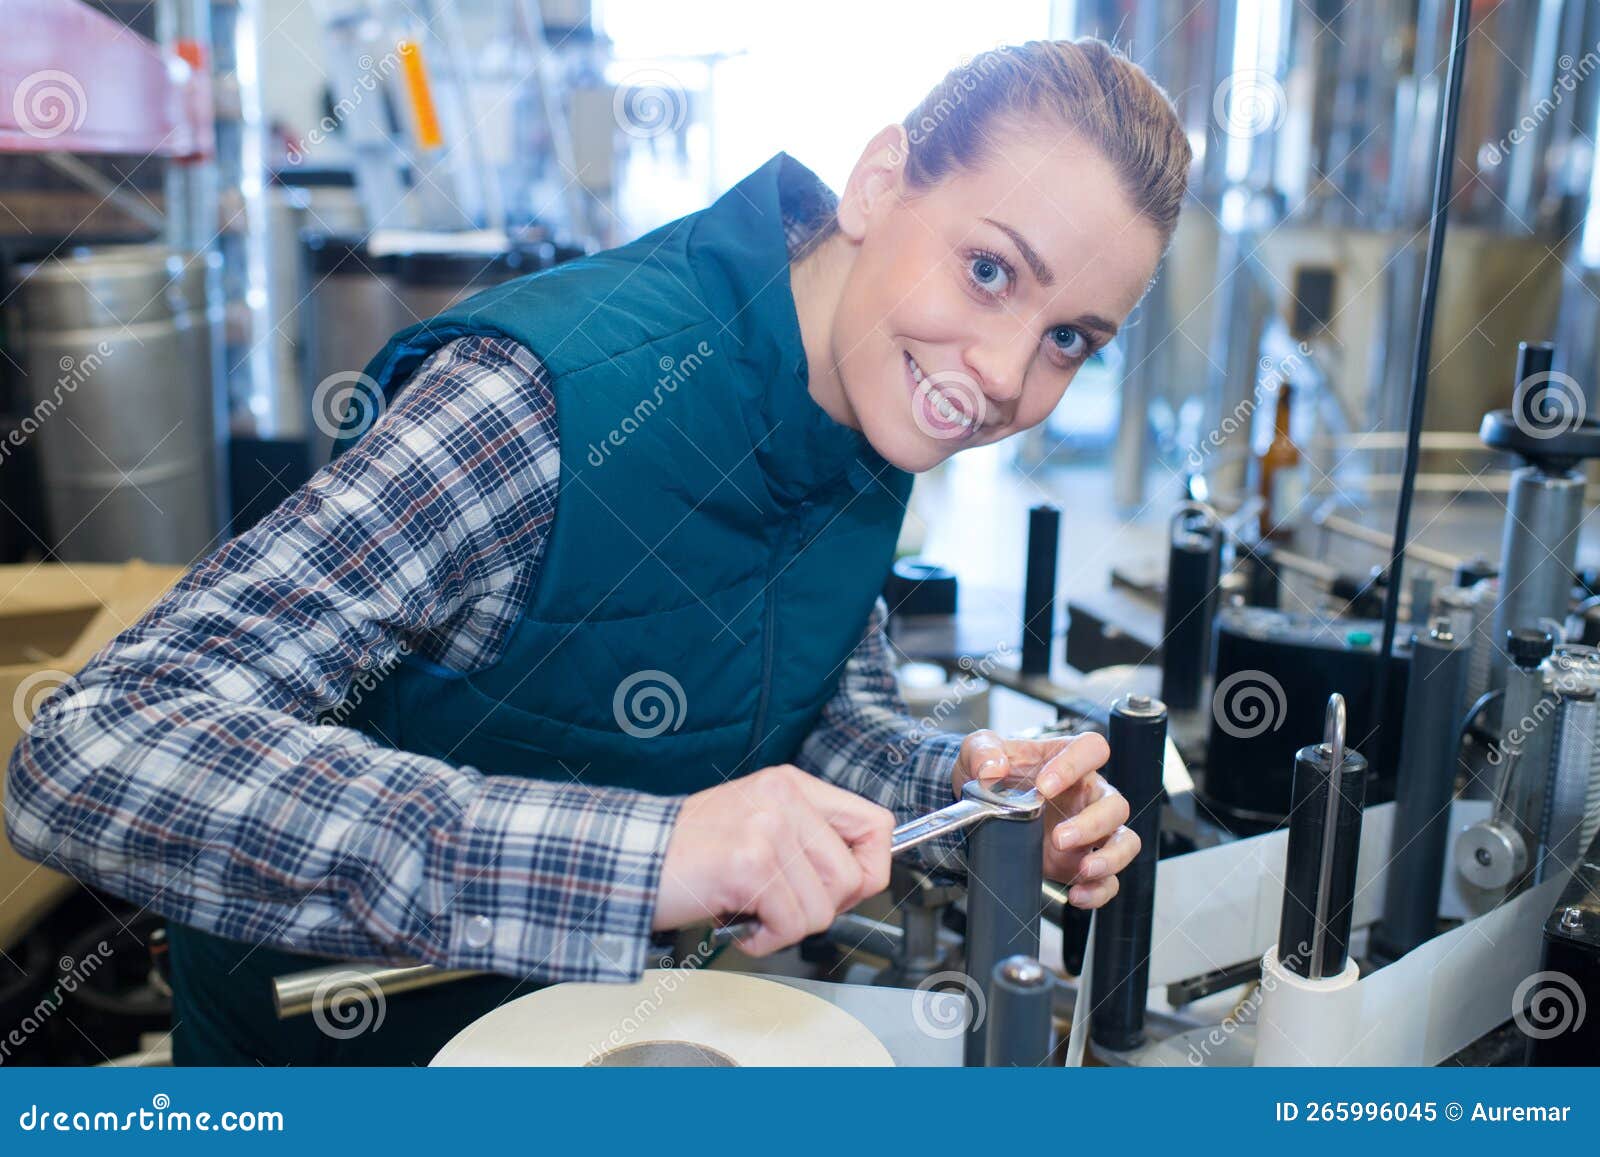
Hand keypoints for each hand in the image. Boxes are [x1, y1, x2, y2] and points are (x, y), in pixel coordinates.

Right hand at [652, 764, 893, 955]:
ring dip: (788, 926)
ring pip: (824, 907)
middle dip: (822, 908)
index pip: (876, 824)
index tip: (846, 890)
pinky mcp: (750, 863)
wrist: (627, 862)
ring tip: (751, 910)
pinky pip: (791, 924)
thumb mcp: (758, 827)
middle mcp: (784, 799)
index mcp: (791, 786)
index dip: (871, 868)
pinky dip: (765, 940)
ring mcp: (768, 828)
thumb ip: (809, 842)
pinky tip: (738, 922)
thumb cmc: (688, 855)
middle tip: (781, 907)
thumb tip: (862, 879)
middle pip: (854, 876)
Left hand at [951, 730, 1137, 908]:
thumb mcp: (976, 750)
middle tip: (1058, 837)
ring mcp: (1089, 830)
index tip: (1044, 786)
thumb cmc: (990, 772)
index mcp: (1066, 759)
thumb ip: (982, 751)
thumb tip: (992, 767)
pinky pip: (1108, 879)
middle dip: (1092, 823)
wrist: (977, 808)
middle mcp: (1086, 794)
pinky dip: (1098, 891)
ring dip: (1110, 858)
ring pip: (1125, 841)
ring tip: (1084, 870)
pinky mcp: (1080, 861)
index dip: (1074, 765)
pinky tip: (1076, 894)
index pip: (1092, 749)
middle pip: (1115, 804)